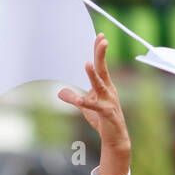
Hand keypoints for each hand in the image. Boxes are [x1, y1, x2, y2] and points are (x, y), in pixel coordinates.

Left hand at [58, 33, 130, 174]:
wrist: (115, 138)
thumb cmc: (102, 120)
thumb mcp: (85, 107)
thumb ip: (73, 98)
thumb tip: (59, 92)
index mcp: (105, 86)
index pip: (101, 65)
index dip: (99, 51)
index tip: (100, 36)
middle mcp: (109, 91)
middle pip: (103, 70)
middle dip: (101, 55)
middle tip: (102, 40)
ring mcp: (109, 102)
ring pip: (101, 86)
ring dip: (93, 75)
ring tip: (87, 64)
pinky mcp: (107, 114)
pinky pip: (96, 107)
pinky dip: (87, 103)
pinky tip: (79, 100)